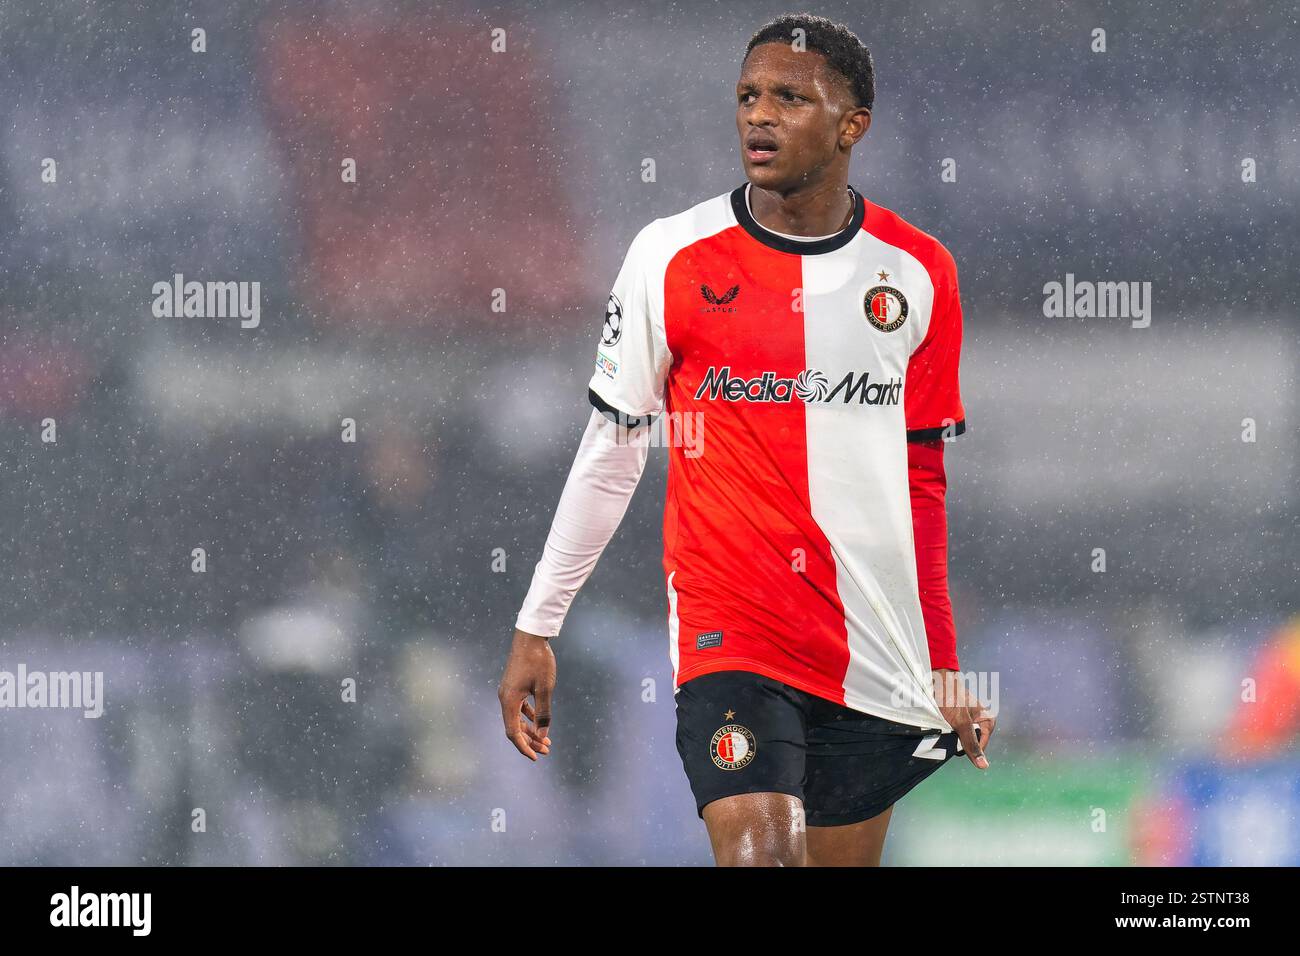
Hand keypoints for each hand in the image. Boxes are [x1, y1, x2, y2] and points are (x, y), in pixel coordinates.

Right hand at [498, 628, 555, 760]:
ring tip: (546, 740)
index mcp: (509, 701)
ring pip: (517, 718)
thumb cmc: (538, 661)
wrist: (530, 637)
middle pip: (515, 727)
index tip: (535, 758)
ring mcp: (508, 692)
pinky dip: (529, 717)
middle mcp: (505, 698)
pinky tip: (539, 723)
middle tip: (547, 750)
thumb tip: (543, 735)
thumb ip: (544, 713)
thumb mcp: (545, 689)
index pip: (513, 732)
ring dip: (530, 730)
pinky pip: (519, 708)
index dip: (524, 747)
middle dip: (530, 741)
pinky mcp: (513, 686)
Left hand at [933, 668, 994, 768]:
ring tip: (945, 724)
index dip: (967, 748)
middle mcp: (982, 719)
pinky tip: (942, 722)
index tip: (954, 741)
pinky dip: (949, 728)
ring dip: (952, 734)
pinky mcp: (961, 716)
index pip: (980, 747)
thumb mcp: (961, 723)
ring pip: (962, 735)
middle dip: (959, 740)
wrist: (937, 678)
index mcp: (988, 720)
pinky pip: (956, 728)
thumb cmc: (951, 698)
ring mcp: (971, 717)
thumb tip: (984, 766)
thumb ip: (971, 744)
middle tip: (948, 730)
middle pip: (972, 741)